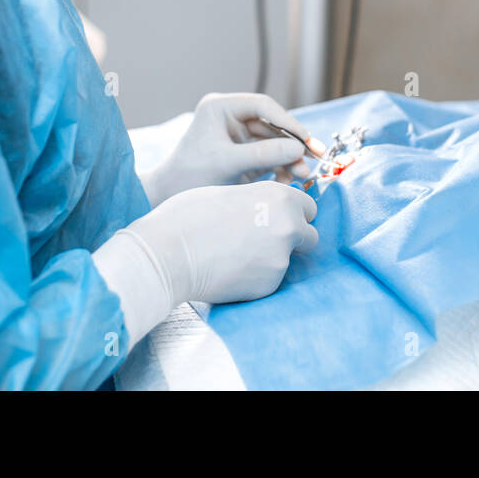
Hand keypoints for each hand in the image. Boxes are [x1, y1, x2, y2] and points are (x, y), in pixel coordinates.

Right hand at [126, 182, 318, 304]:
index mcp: (280, 196)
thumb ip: (257, 200)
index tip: (277, 220)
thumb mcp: (229, 193)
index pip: (308, 207)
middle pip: (309, 235)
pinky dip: (256, 278)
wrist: (169, 252)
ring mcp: (281, 257)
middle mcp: (289, 224)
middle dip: (292, 239)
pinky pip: (270, 281)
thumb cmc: (188, 215)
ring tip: (236, 256)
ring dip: (271, 260)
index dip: (293, 214)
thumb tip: (264, 208)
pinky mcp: (269, 284)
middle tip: (262, 242)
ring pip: (288, 260)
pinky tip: (230, 271)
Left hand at [140, 93, 316, 205]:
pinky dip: (281, 168)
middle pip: (272, 124)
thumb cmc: (190, 176)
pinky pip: (270, 157)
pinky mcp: (243, 155)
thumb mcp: (228, 163)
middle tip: (317, 156)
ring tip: (302, 175)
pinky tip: (289, 180)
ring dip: (290, 158)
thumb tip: (298, 149)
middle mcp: (231, 118)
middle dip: (293, 143)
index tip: (306, 139)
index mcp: (220, 107)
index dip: (288, 121)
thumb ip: (263, 154)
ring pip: (274, 142)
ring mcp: (238, 137)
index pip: (263, 106)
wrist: (169, 199)